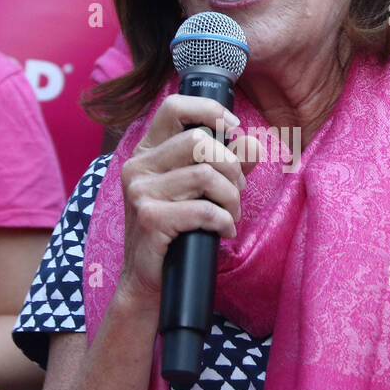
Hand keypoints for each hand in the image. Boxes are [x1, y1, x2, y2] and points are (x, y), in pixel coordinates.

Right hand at [117, 94, 253, 301]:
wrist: (148, 282)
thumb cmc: (176, 233)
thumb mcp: (199, 193)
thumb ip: (226, 164)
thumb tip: (252, 143)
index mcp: (147, 153)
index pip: (174, 107)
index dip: (210, 111)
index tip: (233, 129)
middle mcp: (138, 167)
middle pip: (200, 141)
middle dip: (231, 167)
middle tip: (235, 193)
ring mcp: (140, 192)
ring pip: (206, 174)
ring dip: (231, 199)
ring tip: (230, 216)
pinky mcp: (150, 218)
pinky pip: (204, 209)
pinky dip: (223, 221)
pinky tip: (222, 231)